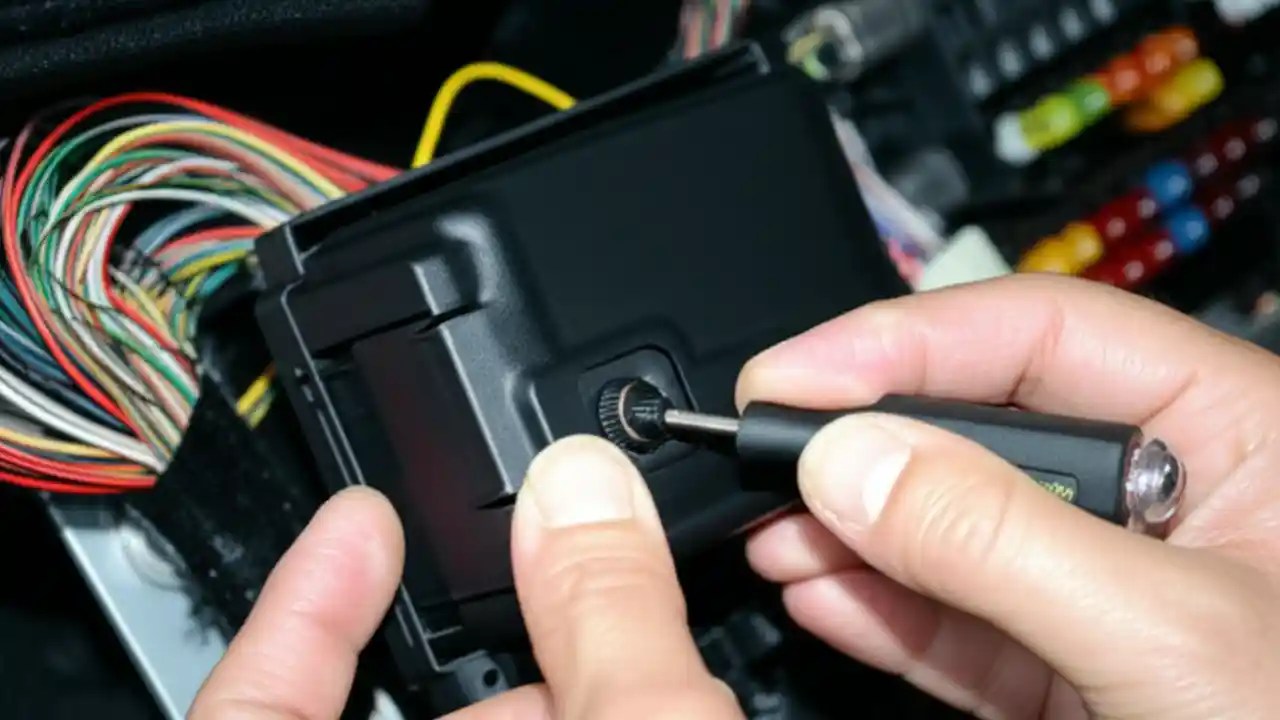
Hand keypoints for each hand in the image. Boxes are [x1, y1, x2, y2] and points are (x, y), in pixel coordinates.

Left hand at [189, 437, 741, 719]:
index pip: (255, 713)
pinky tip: (658, 680)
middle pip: (429, 712)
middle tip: (588, 579)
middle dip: (507, 648)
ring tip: (664, 662)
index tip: (354, 523)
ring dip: (570, 689)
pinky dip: (589, 703)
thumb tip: (582, 484)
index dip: (301, 611)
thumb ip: (614, 618)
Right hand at [738, 275, 1279, 718]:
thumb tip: (854, 461)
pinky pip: (962, 624)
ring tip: (776, 533)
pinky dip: (884, 612)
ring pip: (960, 530)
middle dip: (869, 449)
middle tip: (771, 459)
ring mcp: (1113, 590)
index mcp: (1235, 434)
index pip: (1043, 341)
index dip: (905, 342)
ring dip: (856, 532)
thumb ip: (1000, 539)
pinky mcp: (1075, 672)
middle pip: (986, 431)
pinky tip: (822, 592)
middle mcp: (1168, 500)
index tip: (797, 376)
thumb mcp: (1168, 636)